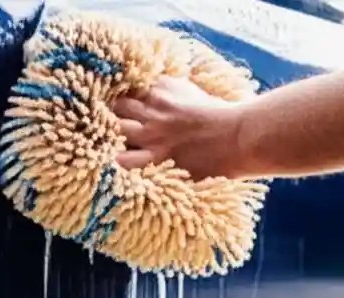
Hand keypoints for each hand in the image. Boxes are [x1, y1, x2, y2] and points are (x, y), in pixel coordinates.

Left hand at [112, 76, 251, 179]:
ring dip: (110, 136)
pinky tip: (114, 163)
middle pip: (116, 108)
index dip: (119, 98)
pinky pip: (126, 161)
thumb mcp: (191, 91)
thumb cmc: (218, 115)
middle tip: (106, 124)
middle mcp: (152, 111)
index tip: (116, 106)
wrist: (238, 137)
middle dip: (109, 114)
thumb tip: (149, 88)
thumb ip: (167, 88)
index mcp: (160, 92)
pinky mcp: (158, 159)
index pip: (126, 89)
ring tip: (106, 143)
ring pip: (115, 131)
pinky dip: (118, 161)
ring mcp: (153, 136)